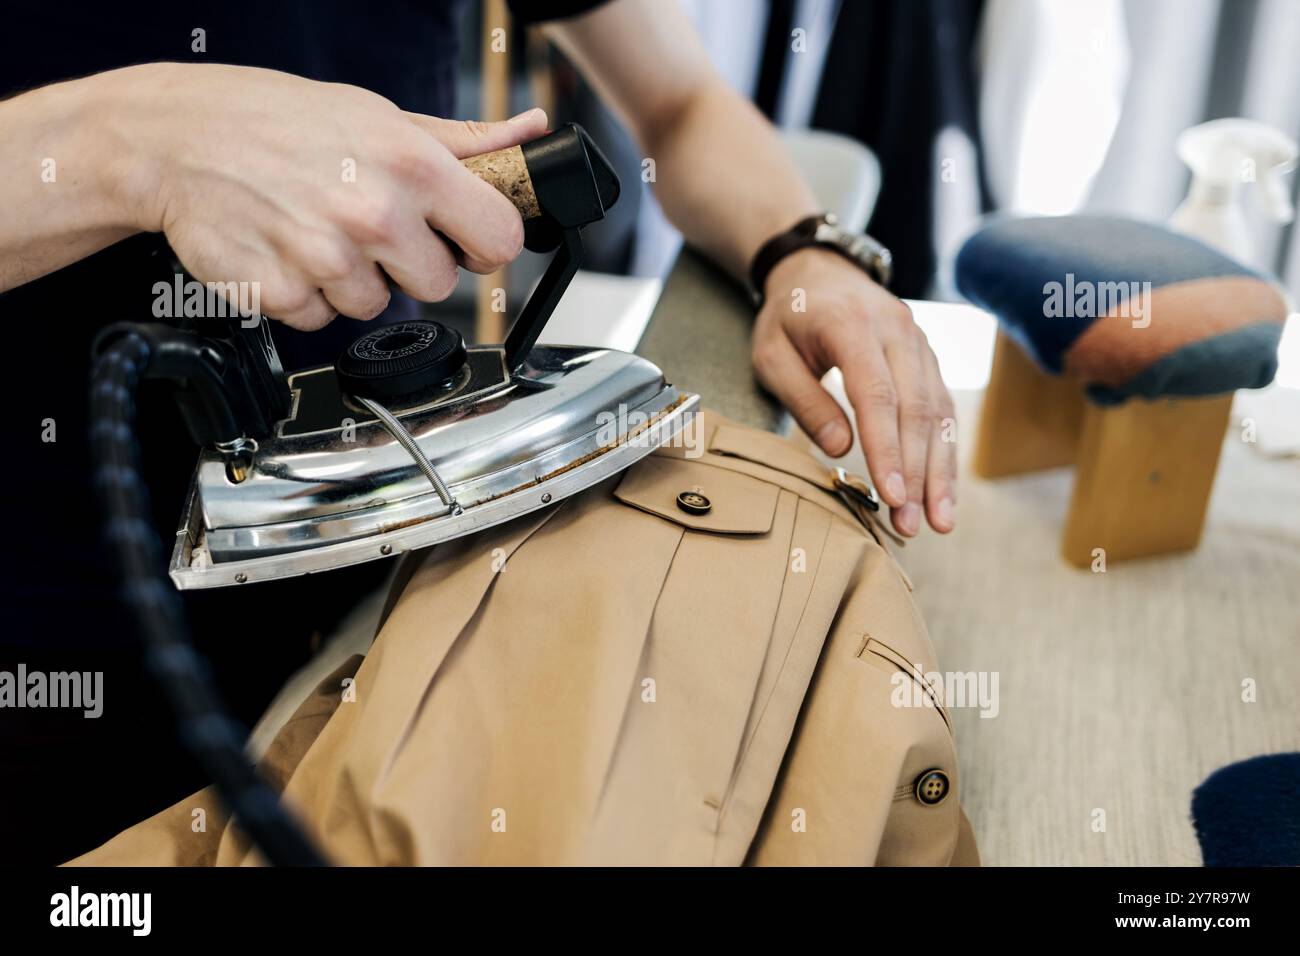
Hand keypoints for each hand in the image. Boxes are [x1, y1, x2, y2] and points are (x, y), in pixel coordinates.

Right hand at [106, 63, 548, 328]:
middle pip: (437, 284)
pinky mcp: (284, 294)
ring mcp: (328, 259)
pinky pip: (321, 320)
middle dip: (410, 263)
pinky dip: (305, 294)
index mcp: (412, 165)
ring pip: (375, 305)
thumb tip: (529, 134)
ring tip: (317, 229)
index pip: (498, 238)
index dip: (482, 243)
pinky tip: (286, 250)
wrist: (176, 138)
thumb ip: (462, 139)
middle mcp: (375, 214)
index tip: (463, 238)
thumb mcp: (377, 114)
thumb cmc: (276, 119)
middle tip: (368, 225)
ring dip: (352, 279)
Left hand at [751, 248, 956, 536]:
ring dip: (940, 471)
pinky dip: (944, 451)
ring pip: (939, 412)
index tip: (893, 495)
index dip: (888, 450)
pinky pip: (943, 407)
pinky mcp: (928, 358)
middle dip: (918, 474)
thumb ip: (805, 401)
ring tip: (938, 521)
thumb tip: (840, 449)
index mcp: (854, 326)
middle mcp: (898, 331)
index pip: (878, 396)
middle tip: (912, 525)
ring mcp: (919, 342)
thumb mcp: (773, 356)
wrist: (818, 271)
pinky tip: (942, 490)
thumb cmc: (789, 319)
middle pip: (917, 409)